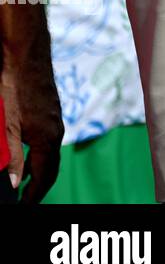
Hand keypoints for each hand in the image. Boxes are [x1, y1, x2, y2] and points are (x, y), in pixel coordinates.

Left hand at [1, 50, 62, 201]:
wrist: (26, 58)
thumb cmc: (15, 89)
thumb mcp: (9, 127)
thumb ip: (12, 157)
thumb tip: (13, 183)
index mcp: (48, 138)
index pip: (44, 176)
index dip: (34, 194)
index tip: (25, 206)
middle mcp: (56, 132)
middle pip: (52, 168)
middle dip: (40, 187)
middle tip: (28, 201)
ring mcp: (55, 121)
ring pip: (50, 154)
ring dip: (40, 171)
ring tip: (25, 185)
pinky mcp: (51, 113)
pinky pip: (48, 142)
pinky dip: (40, 156)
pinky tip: (27, 157)